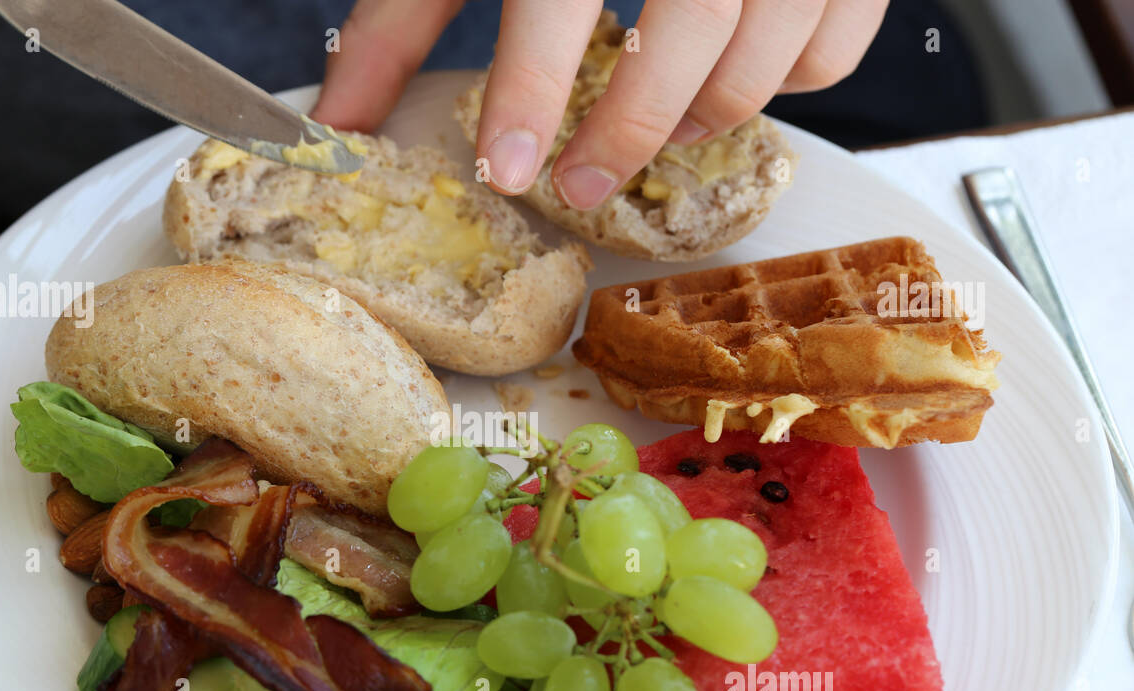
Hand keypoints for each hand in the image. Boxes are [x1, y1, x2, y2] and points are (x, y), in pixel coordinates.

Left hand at [312, 1, 887, 208]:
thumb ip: (402, 19)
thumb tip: (341, 121)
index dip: (533, 89)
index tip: (511, 169)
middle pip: (693, 29)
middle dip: (632, 129)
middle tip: (580, 182)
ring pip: (775, 44)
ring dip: (708, 113)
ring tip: (654, 131)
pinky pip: (839, 46)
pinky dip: (788, 85)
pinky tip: (728, 80)